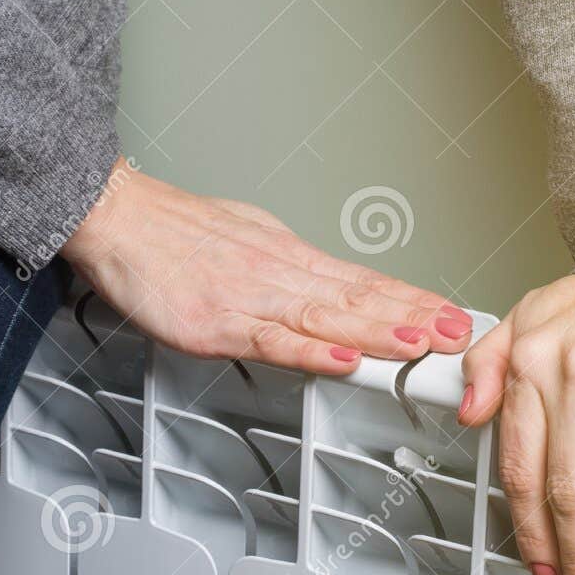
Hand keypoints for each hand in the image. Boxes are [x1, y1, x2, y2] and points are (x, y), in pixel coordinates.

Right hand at [62, 161, 472, 373]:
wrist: (116, 216)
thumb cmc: (170, 232)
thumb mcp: (243, 240)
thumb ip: (284, 271)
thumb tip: (321, 288)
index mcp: (287, 258)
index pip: (362, 281)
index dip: (410, 298)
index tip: (450, 314)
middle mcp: (279, 275)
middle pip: (357, 299)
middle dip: (412, 317)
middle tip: (458, 334)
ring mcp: (250, 299)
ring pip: (325, 318)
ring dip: (378, 332)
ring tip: (420, 344)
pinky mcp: (217, 323)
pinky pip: (271, 340)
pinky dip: (311, 350)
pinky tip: (343, 358)